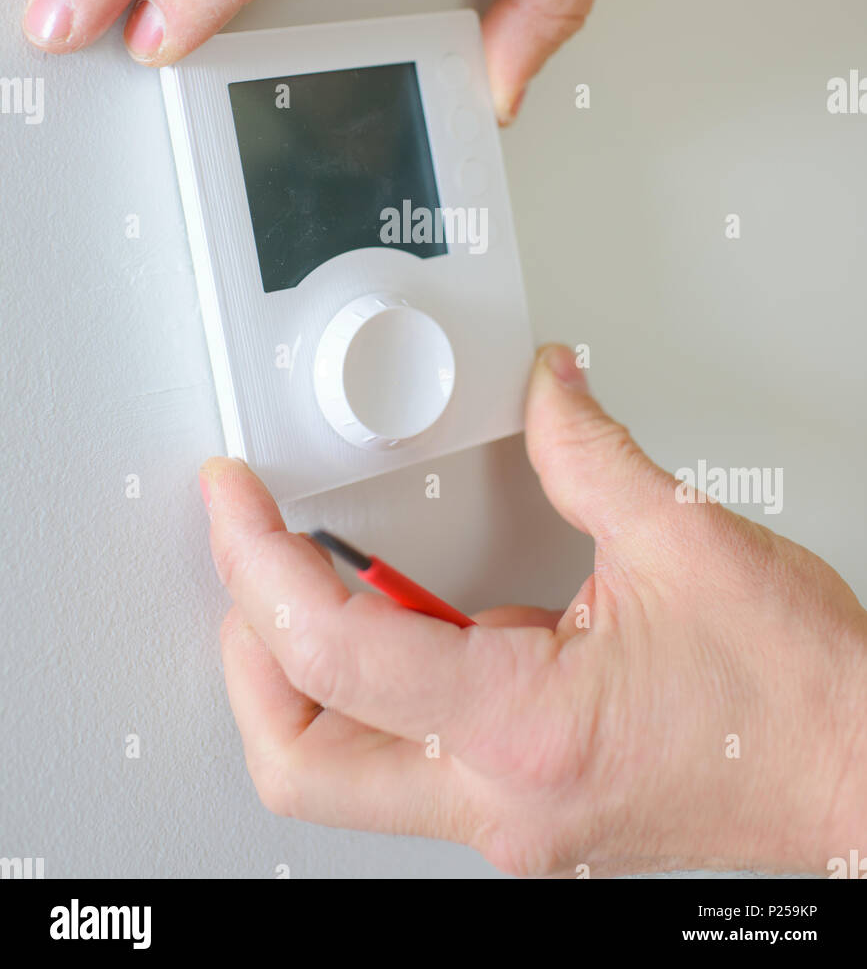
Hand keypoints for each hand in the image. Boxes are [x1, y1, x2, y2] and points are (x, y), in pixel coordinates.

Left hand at [200, 345, 866, 876]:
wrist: (861, 782)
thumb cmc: (800, 699)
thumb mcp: (685, 538)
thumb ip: (588, 448)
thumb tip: (547, 385)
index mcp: (521, 724)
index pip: (332, 653)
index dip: (255, 563)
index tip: (232, 501)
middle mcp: (497, 795)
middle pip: (298, 761)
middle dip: (246, 649)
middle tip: (249, 555)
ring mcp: (506, 816)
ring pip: (345, 770)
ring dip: (307, 667)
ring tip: (315, 570)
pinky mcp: (523, 811)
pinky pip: (409, 757)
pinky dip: (379, 682)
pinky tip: (409, 615)